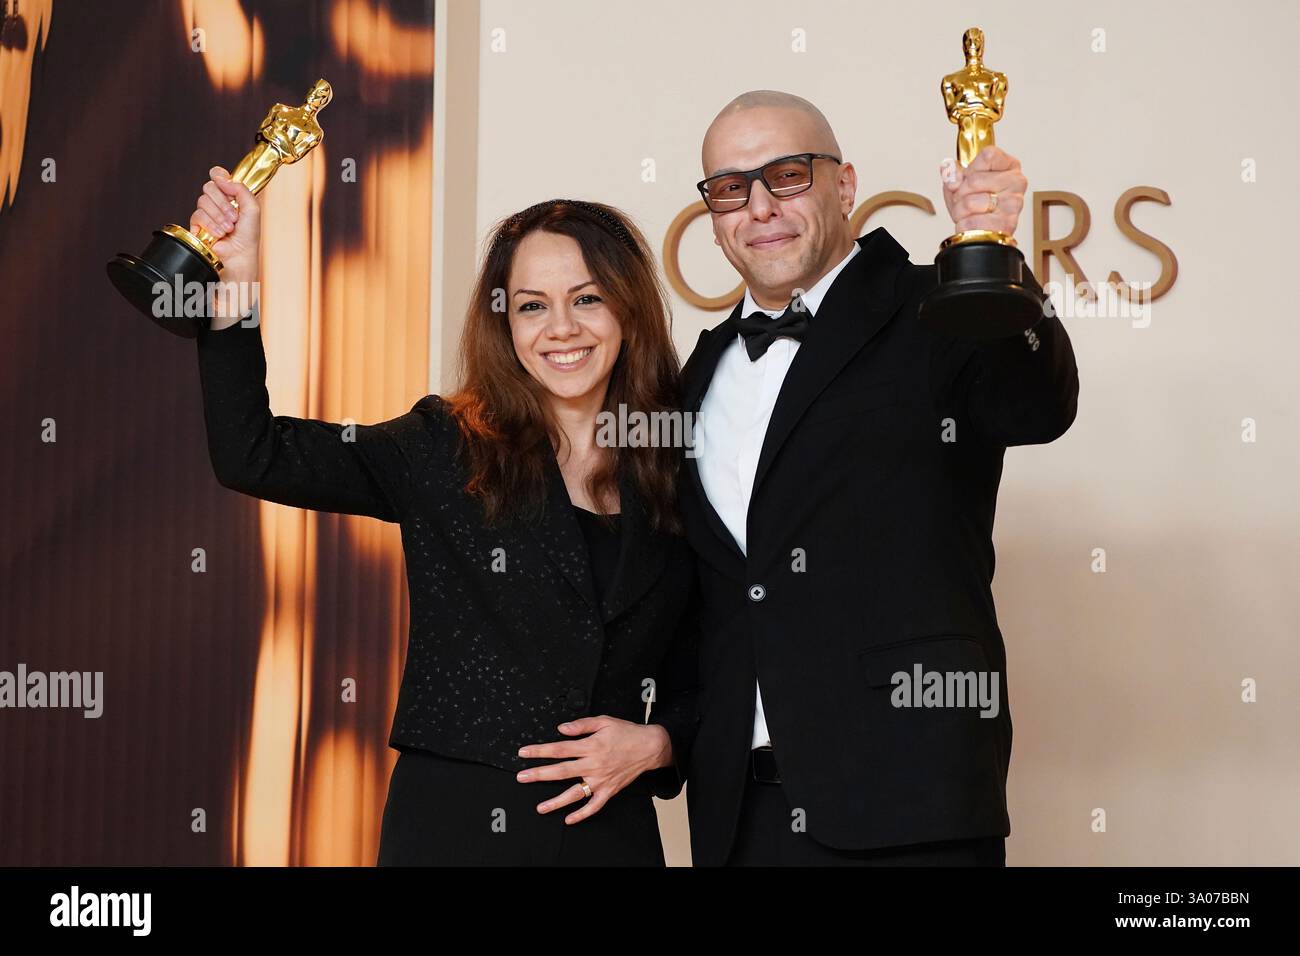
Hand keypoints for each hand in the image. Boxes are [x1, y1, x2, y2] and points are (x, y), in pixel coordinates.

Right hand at [187, 166, 260, 324]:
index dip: (218, 175)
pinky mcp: (196, 227)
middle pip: (210, 187)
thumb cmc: (248, 241)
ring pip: (202, 201)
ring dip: (217, 215)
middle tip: (233, 217)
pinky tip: (217, 234)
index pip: (220, 178)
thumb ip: (242, 191)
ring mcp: (207, 216)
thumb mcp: (253, 212)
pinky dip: (208, 224)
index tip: (220, 177)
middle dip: (222, 201)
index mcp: (233, 200)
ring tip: (227, 230)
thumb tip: (222, 177)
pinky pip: (196, 215)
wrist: (238, 263)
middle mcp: (219, 206)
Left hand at [515, 717, 671, 823]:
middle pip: (561, 771)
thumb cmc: (627, 733)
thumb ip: (581, 725)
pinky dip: (582, 814)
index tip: (524, 753)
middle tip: (522, 778)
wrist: (650, 747)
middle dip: (539, 774)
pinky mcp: (609, 790)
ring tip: (540, 808)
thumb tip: (561, 729)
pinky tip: (569, 819)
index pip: (559, 749)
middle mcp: (594, 764)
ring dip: (556, 801)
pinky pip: (594, 805)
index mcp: (591, 746)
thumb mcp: (604, 721)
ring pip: (575, 793)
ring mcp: (601, 780)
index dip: (540, 751)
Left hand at [939, 145, 1026, 238]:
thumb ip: (953, 173)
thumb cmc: (975, 206)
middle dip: (960, 194)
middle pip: (974, 180)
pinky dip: (964, 225)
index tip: (969, 178)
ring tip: (969, 213)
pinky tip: (973, 224)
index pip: (987, 155)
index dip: (970, 169)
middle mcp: (1016, 182)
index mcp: (1009, 166)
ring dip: (960, 212)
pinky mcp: (1007, 224)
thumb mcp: (960, 184)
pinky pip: (971, 222)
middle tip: (966, 200)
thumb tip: (949, 168)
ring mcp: (1013, 203)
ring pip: (970, 202)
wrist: (982, 232)